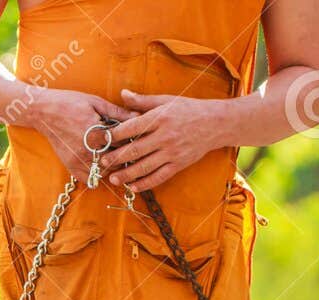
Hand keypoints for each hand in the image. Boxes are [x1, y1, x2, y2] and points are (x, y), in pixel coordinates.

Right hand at [19, 86, 129, 180]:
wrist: (44, 112)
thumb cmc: (70, 103)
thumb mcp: (96, 102)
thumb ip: (118, 113)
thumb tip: (140, 117)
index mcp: (95, 134)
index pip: (123, 144)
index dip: (133, 142)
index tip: (139, 139)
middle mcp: (86, 151)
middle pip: (116, 161)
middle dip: (126, 156)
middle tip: (132, 151)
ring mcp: (77, 161)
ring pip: (105, 173)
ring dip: (113, 168)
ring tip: (118, 158)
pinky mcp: (71, 167)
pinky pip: (90, 180)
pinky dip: (99, 176)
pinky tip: (103, 166)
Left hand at [103, 90, 228, 191]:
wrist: (216, 123)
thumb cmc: (188, 109)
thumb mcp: (166, 100)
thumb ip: (143, 101)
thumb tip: (122, 94)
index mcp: (160, 118)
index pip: (132, 127)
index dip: (115, 135)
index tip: (102, 140)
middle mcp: (165, 136)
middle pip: (135, 150)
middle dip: (116, 158)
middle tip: (102, 162)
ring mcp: (172, 153)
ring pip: (145, 167)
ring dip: (127, 174)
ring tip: (113, 178)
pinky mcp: (179, 165)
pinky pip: (159, 177)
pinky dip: (145, 183)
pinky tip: (133, 186)